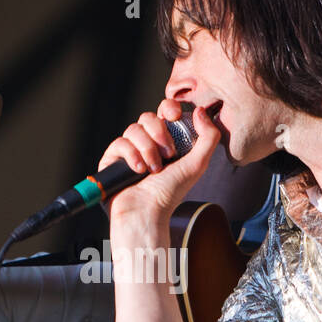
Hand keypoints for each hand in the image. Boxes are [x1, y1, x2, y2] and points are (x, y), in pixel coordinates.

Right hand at [98, 99, 219, 223]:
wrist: (147, 212)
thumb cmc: (171, 193)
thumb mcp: (198, 164)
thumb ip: (209, 137)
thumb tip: (199, 111)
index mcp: (167, 141)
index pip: (165, 112)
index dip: (169, 108)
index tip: (175, 116)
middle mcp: (147, 144)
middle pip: (148, 117)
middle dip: (160, 133)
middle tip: (168, 154)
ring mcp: (128, 151)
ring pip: (134, 129)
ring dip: (147, 149)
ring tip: (153, 170)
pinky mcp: (112, 159)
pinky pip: (119, 143)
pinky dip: (131, 156)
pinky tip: (138, 171)